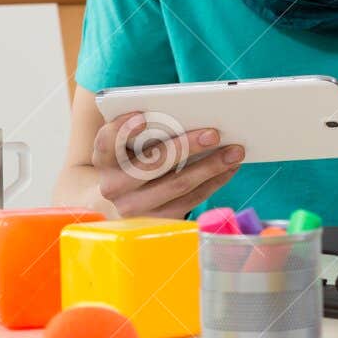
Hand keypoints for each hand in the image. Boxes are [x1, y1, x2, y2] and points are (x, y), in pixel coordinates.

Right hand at [92, 111, 243, 217]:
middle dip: (187, 146)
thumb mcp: (128, 144)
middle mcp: (113, 186)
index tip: (143, 116)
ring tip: (234, 151)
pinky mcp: (156, 221)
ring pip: (178, 184)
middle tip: (214, 133)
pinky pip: (190, 201)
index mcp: (103, 159)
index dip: (123, 129)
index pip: (107, 142)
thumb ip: (146, 130)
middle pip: (153, 164)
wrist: (120, 199)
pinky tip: (228, 168)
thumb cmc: (132, 158)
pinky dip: (213, 182)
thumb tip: (190, 116)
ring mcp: (134, 208)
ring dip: (211, 166)